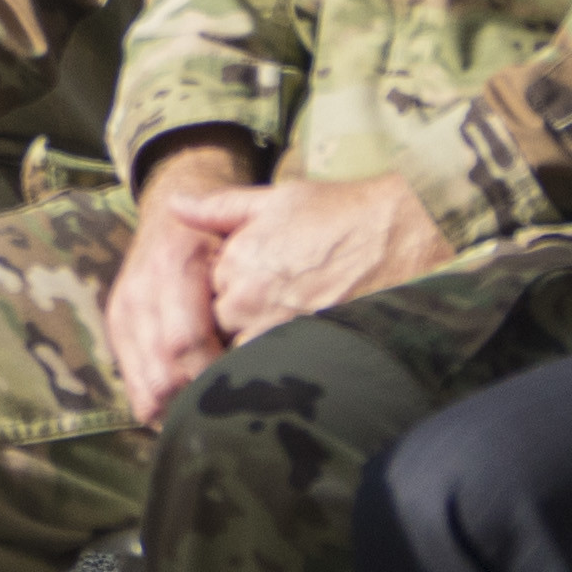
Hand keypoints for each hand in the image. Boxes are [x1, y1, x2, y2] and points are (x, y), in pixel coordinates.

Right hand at [108, 149, 261, 428]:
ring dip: (180, 410)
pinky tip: (191, 409)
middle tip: (236, 412)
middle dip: (200, 398)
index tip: (246, 388)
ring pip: (147, 389)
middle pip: (164, 373)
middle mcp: (141, 289)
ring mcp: (124, 313)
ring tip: (216, 417)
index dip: (214, 373)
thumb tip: (266, 329)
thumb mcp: (241, 233)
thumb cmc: (219, 233)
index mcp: (175, 263)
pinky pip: (134, 389)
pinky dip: (162, 408)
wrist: (171, 213)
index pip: (186, 341)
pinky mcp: (117, 331)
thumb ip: (250, 276)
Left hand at [200, 171, 454, 349]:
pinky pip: (274, 371)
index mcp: (234, 262)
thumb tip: (174, 205)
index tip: (239, 293)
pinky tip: (294, 358)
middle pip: (218, 331)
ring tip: (278, 339)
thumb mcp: (275, 200)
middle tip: (261, 318)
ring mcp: (277, 329)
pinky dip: (279, 369)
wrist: (397, 233)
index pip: (198, 298)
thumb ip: (218, 208)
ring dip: (252, 351)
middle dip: (230, 329)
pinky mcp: (307, 351)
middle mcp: (249, 299)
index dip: (217, 298)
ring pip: (242, 356)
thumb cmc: (337, 213)